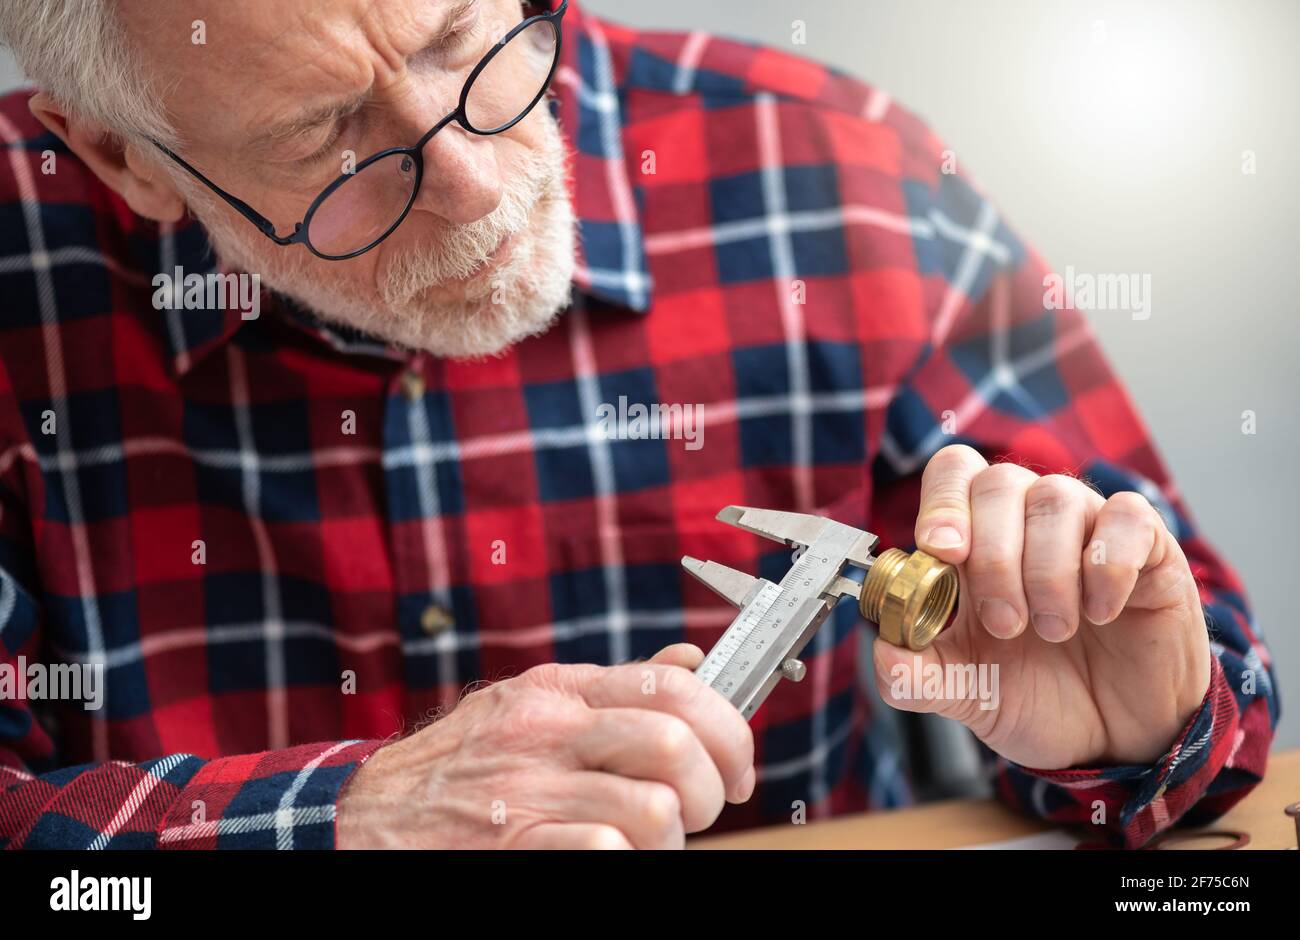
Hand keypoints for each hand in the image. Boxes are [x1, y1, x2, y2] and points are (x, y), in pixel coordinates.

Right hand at [336, 644, 754, 847]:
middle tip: (697, 812)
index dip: (728, 728)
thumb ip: (608, 688)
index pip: (672, 687)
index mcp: (556, 691)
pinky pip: (606, 853)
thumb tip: (690, 663)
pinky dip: (624, 862)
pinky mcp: (515, 847)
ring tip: (646, 844)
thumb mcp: (526, 704)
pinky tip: (605, 858)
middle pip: (677, 744)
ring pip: (655, 810)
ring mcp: (529, 793)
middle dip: (710, 789)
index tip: (737, 765)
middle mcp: (546, 733)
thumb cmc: (455, 767)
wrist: (363, 819)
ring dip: (669, 839)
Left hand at [872, 444, 1211, 769]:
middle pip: (998, 483)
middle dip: (992, 556)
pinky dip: (1108, 565)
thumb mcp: (965, 694)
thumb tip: (883, 653)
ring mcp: (1088, 528)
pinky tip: (1101, 612)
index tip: (942, 549)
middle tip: (1004, 625)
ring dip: (1047, 571)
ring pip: (1057, 497)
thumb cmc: (1037, 696)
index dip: (942, 501)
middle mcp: (1028, 521)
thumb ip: (916, 677)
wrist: (1116, 738)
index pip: (952, 474)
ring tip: (1053, 630)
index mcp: (975, 542)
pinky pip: (1127, 518)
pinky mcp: (1148, 547)